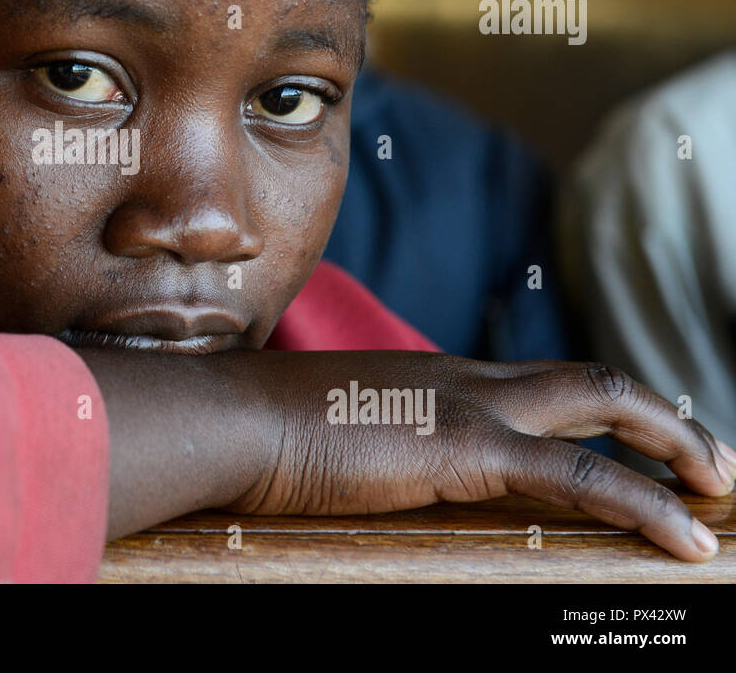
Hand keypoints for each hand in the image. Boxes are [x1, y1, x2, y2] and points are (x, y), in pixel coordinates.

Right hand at [233, 351, 735, 560]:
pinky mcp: (468, 448)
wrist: (231, 419)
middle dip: (660, 418)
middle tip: (710, 461)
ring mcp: (470, 405)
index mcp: (431, 376)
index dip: (594, 411)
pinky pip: (583, 477)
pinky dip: (646, 505)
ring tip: (718, 491)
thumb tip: (353, 459)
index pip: (535, 383)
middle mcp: (463, 377)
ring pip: (606, 407)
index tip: (630, 442)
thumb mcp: (321, 428)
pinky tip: (686, 541)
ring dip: (675, 446)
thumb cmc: (256, 431)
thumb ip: (358, 434)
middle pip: (588, 381)